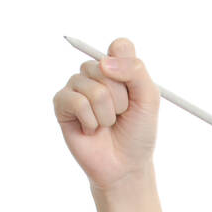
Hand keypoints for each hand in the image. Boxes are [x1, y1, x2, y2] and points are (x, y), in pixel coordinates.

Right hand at [52, 36, 160, 191]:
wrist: (125, 165)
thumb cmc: (137, 133)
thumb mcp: (149, 99)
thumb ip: (136, 72)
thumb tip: (103, 63)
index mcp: (116, 66)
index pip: (120, 46)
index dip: (129, 70)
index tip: (134, 91)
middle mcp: (94, 72)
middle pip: (106, 68)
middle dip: (121, 99)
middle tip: (120, 115)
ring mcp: (76, 86)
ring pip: (93, 89)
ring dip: (107, 114)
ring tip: (106, 125)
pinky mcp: (62, 104)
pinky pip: (77, 102)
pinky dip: (91, 122)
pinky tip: (91, 130)